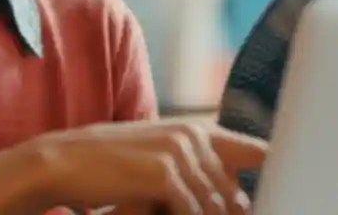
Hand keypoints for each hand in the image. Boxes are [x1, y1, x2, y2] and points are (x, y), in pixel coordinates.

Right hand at [29, 118, 265, 214]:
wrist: (64, 161)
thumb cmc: (110, 166)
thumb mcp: (159, 159)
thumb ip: (198, 171)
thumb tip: (239, 201)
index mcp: (198, 130)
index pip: (258, 152)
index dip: (271, 177)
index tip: (274, 198)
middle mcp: (195, 136)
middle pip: (237, 191)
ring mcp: (181, 153)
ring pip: (217, 206)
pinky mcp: (166, 174)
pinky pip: (193, 211)